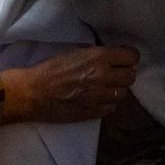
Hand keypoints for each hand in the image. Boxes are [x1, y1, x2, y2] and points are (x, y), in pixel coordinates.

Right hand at [0, 46, 139, 122]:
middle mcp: (103, 76)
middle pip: (131, 77)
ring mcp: (98, 97)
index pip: (132, 57)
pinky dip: (107, 103)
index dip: (129, 57)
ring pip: (123, 94)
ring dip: (116, 89)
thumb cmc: (51, 68)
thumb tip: (115, 57)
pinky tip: (98, 98)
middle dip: (124, 74)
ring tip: (105, 87)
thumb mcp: (76, 52)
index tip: (123, 59)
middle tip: (115, 73)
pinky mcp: (92, 112)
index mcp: (99, 58)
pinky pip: (111, 108)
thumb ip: (98, 55)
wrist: (32, 92)